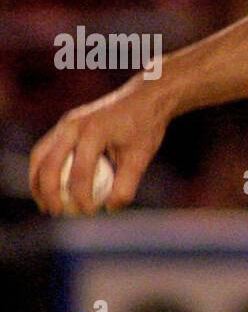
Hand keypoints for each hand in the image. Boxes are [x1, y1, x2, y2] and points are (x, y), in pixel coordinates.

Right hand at [29, 77, 172, 215]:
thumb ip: (126, 185)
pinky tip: (48, 188)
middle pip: (50, 163)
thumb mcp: (141, 158)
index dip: (81, 196)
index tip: (88, 213)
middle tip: (56, 212)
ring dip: (38, 181)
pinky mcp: (65, 124)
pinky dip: (42, 169)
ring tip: (45, 204)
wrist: (144, 98)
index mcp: (95, 131)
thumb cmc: (145, 128)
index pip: (81, 171)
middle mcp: (74, 124)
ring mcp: (67, 122)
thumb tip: (109, 208)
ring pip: (40, 155)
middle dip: (49, 192)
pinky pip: (45, 149)